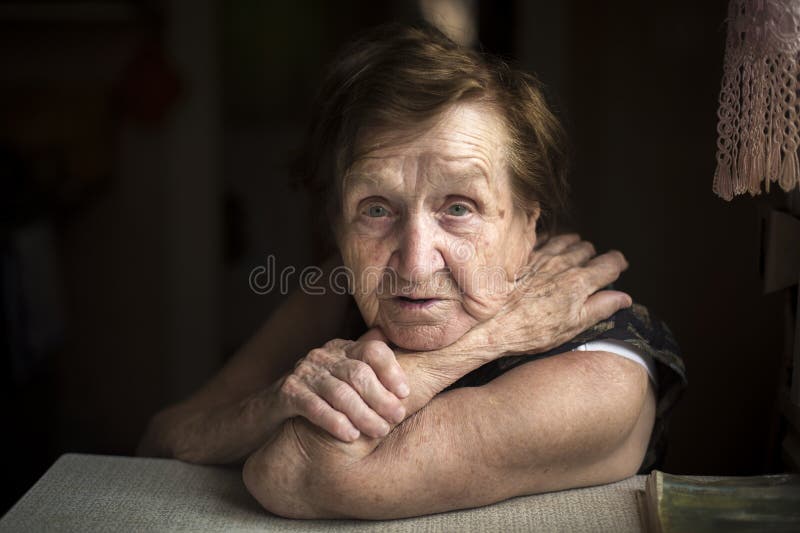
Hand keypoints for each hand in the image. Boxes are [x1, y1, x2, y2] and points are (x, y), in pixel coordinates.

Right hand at [276, 330, 408, 441]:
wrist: (267, 411)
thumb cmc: (316, 396)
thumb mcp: (343, 378)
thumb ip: (370, 366)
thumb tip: (399, 352)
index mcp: (342, 349)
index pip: (372, 350)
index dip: (391, 370)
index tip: (405, 393)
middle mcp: (324, 356)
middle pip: (358, 373)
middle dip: (381, 397)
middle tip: (397, 418)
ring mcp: (304, 372)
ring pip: (340, 392)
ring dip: (363, 414)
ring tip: (379, 431)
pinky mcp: (287, 392)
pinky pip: (314, 406)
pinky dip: (335, 421)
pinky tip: (350, 436)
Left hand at [485, 233, 631, 356]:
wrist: (490, 325)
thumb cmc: (531, 332)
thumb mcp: (572, 327)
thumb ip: (600, 308)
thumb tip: (625, 298)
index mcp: (580, 283)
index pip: (610, 263)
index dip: (618, 263)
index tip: (619, 265)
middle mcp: (563, 264)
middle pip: (588, 249)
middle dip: (594, 256)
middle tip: (593, 265)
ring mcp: (541, 257)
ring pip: (566, 240)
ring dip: (574, 245)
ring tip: (575, 253)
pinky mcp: (522, 256)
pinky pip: (543, 239)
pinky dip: (551, 242)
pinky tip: (549, 248)